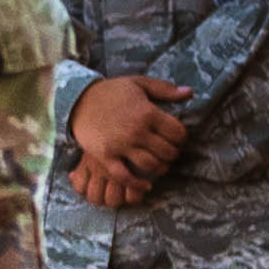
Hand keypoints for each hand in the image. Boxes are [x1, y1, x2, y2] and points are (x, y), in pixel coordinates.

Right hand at [66, 72, 188, 206]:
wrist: (79, 100)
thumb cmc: (112, 91)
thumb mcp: (139, 84)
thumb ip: (165, 89)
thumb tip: (189, 92)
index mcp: (148, 112)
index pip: (177, 133)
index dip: (181, 137)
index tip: (177, 138)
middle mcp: (136, 130)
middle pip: (167, 151)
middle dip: (172, 153)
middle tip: (169, 152)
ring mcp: (120, 145)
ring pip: (150, 165)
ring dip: (160, 168)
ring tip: (160, 165)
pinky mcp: (106, 156)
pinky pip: (125, 176)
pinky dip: (137, 184)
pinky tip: (146, 185)